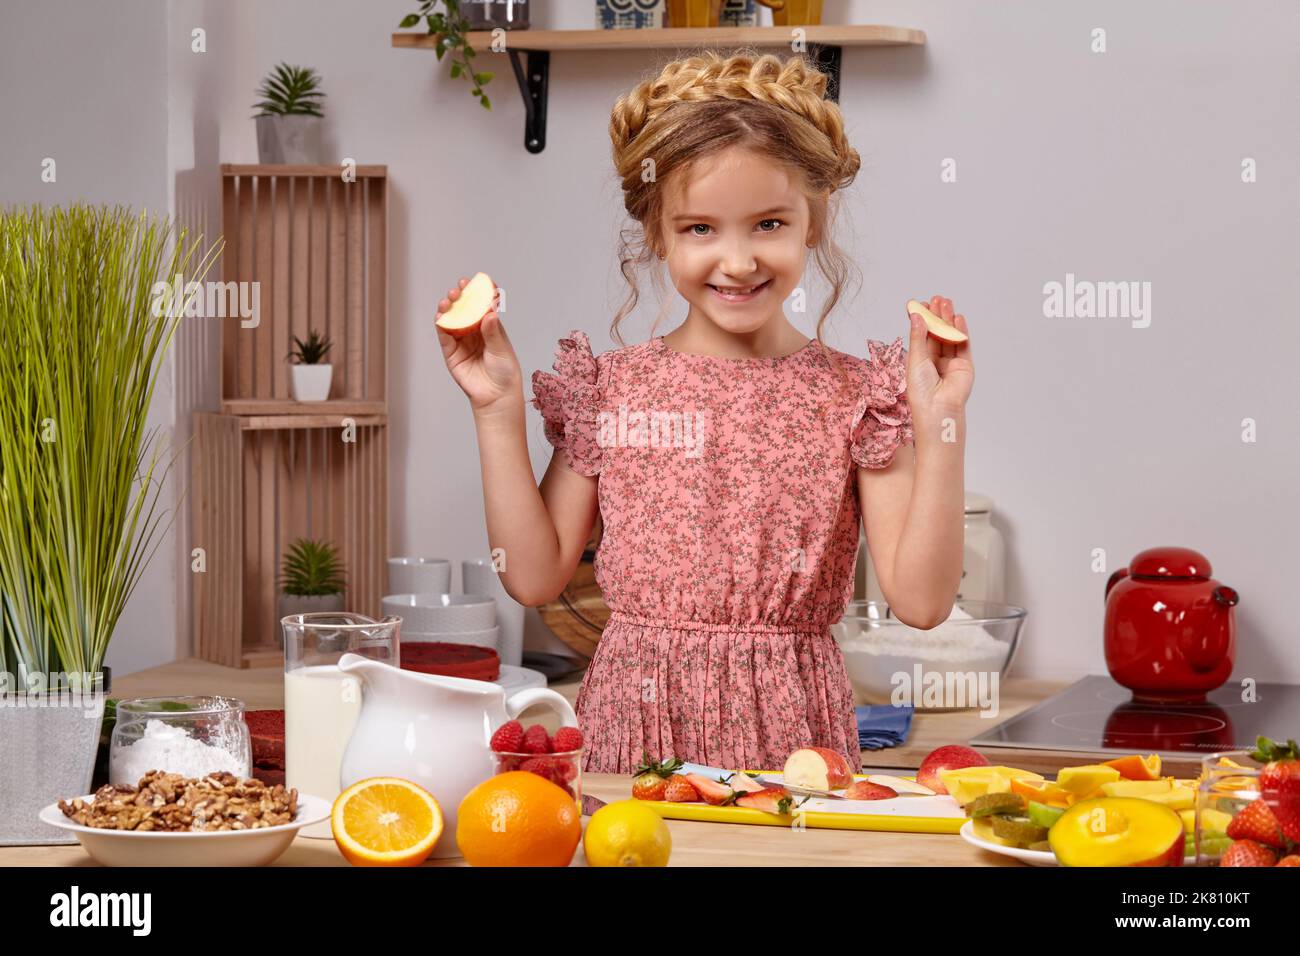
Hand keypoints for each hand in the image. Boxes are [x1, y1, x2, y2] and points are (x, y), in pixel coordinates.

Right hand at [435, 277, 522, 416]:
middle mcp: (474, 332)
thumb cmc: (504, 372)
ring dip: (448, 308)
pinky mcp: (451, 353)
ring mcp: (461, 342)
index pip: (481, 305)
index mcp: (489, 327)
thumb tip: (489, 313)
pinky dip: (441, 325)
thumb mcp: (501, 349)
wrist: (496, 396)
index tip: (476, 281)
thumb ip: (492, 332)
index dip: (477, 293)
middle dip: (459, 297)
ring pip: (451, 320)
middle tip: (459, 289)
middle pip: (463, 310)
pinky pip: (444, 336)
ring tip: (448, 301)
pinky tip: (441, 316)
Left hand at [906, 295, 973, 424]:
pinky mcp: (965, 365)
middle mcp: (935, 361)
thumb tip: (916, 316)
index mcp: (920, 361)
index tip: (919, 304)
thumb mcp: (916, 359)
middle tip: (936, 298)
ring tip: (946, 303)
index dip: (921, 320)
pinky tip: (957, 318)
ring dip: (948, 319)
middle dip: (937, 316)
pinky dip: (961, 331)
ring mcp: (951, 363)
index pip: (921, 336)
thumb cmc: (921, 390)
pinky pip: (963, 345)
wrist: (938, 409)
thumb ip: (919, 337)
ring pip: (950, 336)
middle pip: (937, 334)